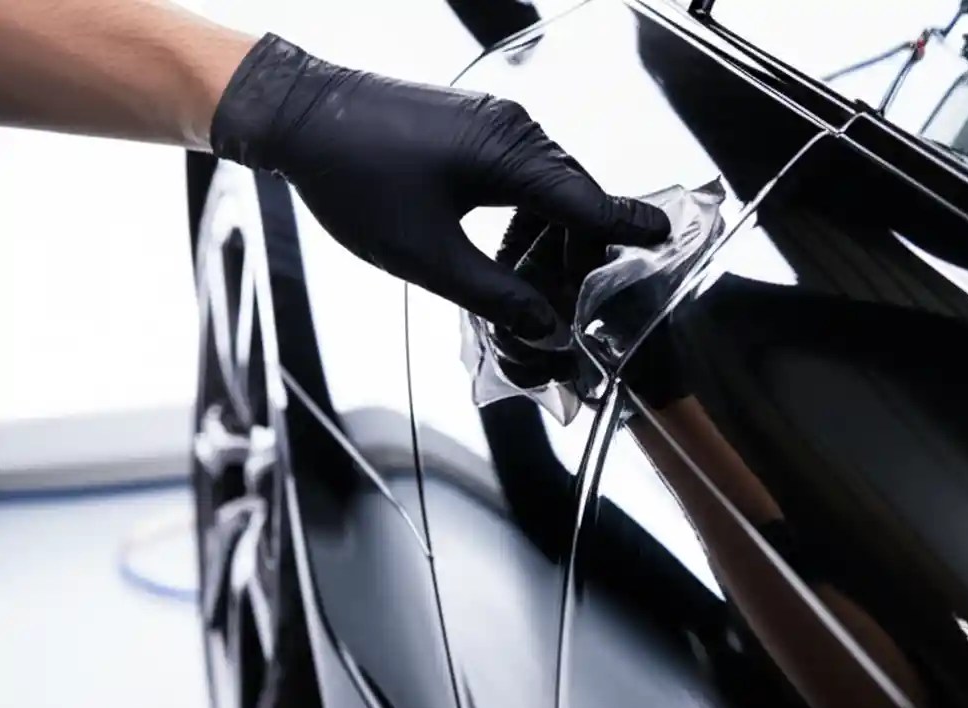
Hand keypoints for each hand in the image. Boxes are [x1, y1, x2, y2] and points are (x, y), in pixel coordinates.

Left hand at [210, 34, 669, 341]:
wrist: (298, 116)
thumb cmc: (355, 180)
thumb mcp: (428, 257)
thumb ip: (496, 298)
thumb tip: (546, 330)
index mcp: (512, 158)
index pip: (592, 203)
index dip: (630, 230)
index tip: (669, 241)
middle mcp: (515, 131)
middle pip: (577, 198)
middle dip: (581, 254)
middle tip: (572, 307)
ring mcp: (495, 123)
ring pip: (551, 186)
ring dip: (552, 237)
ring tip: (534, 287)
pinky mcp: (475, 125)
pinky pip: (523, 171)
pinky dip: (528, 213)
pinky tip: (506, 249)